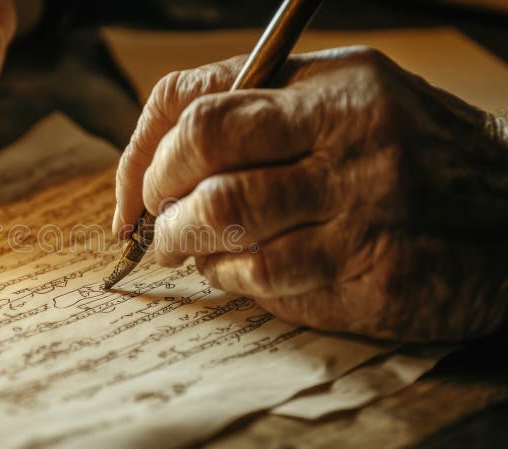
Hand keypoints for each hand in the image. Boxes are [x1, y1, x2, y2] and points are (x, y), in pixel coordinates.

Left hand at [114, 46, 507, 341]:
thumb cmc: (413, 154)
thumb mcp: (347, 100)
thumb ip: (262, 113)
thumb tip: (163, 153)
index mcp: (333, 86)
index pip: (198, 101)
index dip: (143, 151)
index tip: (135, 191)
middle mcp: (350, 137)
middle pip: (202, 157)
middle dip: (157, 197)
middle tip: (157, 221)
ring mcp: (365, 207)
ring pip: (223, 223)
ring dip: (186, 243)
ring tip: (192, 247)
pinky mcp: (375, 273)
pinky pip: (264, 278)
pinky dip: (230, 276)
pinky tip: (241, 270)